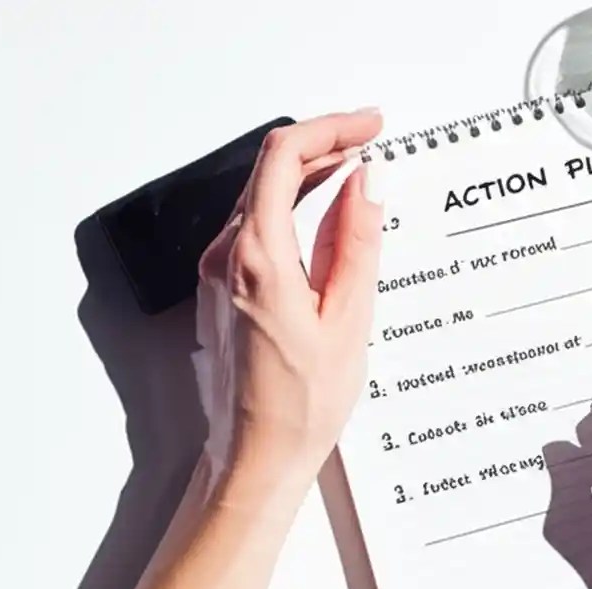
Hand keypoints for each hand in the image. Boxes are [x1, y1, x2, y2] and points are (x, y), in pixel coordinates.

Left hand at [193, 110, 384, 503]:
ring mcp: (218, 272)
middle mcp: (226, 256)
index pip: (285, 158)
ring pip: (262, 196)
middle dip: (323, 145)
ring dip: (309, 175)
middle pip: (269, 170)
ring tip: (358, 172)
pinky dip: (293, 206)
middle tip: (373, 140)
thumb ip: (356, 242)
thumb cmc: (302, 405)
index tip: (372, 126)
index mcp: (258, 258)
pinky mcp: (223, 288)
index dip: (332, 129)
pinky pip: (257, 225)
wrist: (255, 458)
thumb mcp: (349, 319)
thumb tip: (366, 184)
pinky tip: (327, 217)